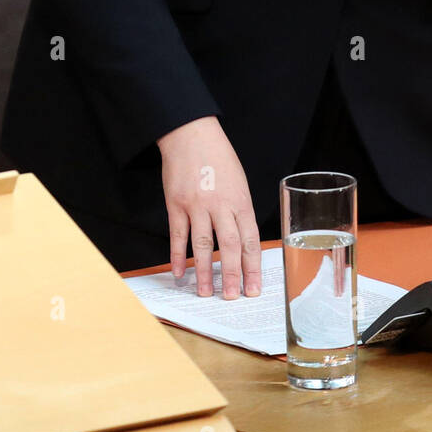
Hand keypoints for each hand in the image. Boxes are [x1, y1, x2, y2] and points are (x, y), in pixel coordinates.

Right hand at [156, 115, 262, 298]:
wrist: (191, 134)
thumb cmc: (218, 157)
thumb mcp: (238, 182)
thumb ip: (240, 211)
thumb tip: (242, 243)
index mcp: (240, 199)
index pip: (250, 239)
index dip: (253, 266)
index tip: (255, 288)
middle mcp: (221, 204)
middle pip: (230, 245)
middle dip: (233, 275)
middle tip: (234, 297)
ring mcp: (197, 204)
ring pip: (203, 244)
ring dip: (205, 272)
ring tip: (207, 293)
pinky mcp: (176, 204)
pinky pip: (177, 235)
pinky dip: (177, 256)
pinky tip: (178, 273)